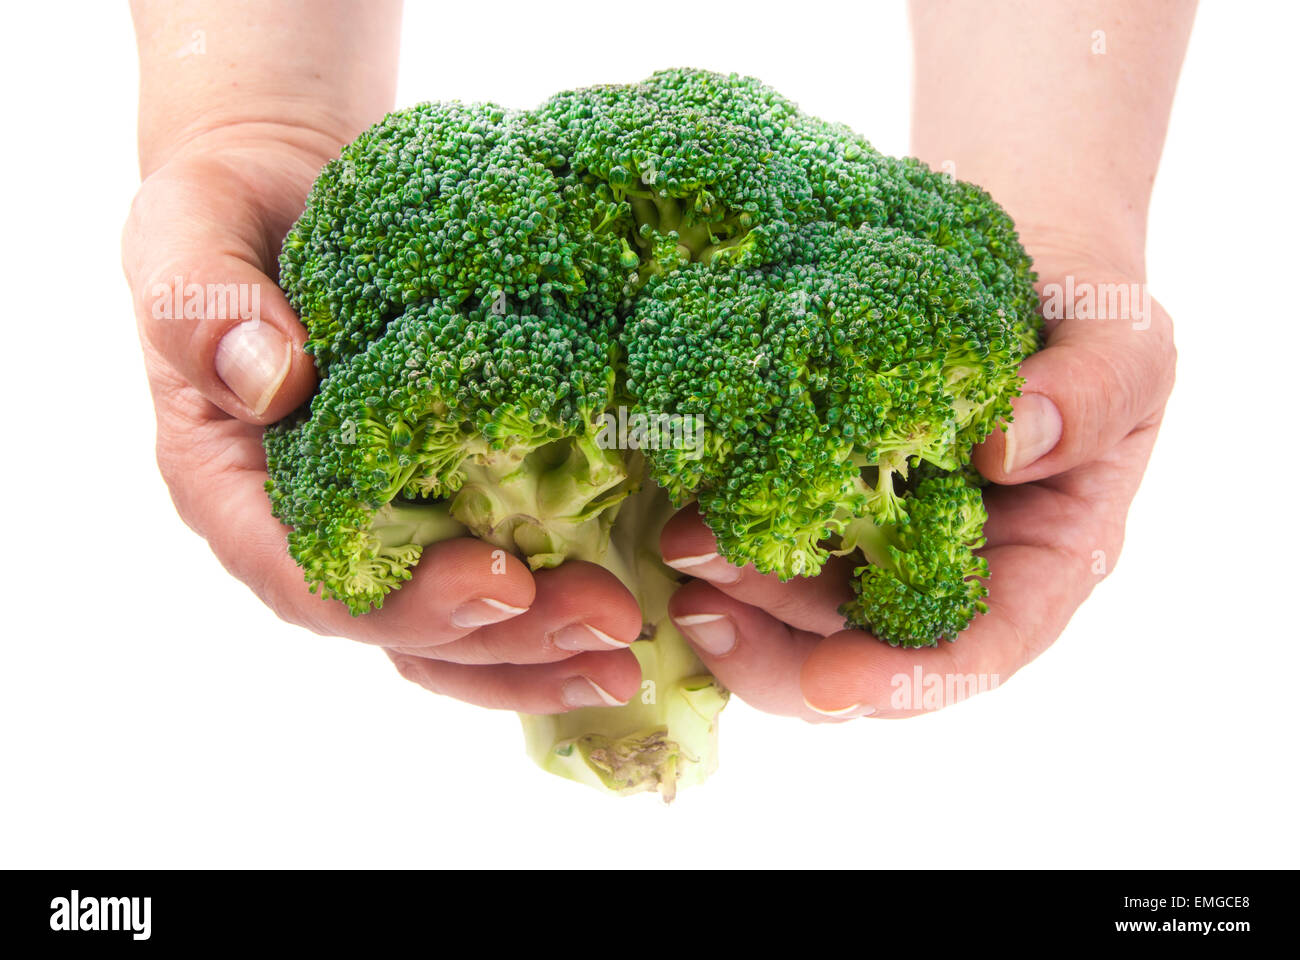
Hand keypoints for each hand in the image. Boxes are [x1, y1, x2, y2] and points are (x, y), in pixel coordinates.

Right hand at [122, 128, 642, 713]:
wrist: (297, 176)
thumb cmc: (229, 199)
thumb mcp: (191, 227)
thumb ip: (202, 306)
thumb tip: (269, 382)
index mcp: (236, 488)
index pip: (313, 581)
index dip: (408, 604)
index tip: (505, 583)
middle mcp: (315, 524)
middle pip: (406, 627)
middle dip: (511, 639)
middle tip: (612, 622)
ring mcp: (389, 516)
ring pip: (458, 629)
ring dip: (545, 652)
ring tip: (631, 652)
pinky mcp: (453, 489)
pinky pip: (504, 567)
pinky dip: (563, 599)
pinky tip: (639, 606)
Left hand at [660, 253, 1174, 719]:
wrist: (1020, 252)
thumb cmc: (1086, 309)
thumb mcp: (1121, 342)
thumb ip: (1090, 397)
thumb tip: (1007, 445)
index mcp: (1040, 563)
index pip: (979, 650)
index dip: (905, 679)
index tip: (831, 685)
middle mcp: (950, 570)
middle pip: (864, 651)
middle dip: (778, 649)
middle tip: (707, 608)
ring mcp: (880, 536)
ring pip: (799, 608)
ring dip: (733, 594)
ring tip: (677, 544)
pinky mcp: (824, 492)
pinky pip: (769, 535)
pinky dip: (723, 534)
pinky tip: (676, 510)